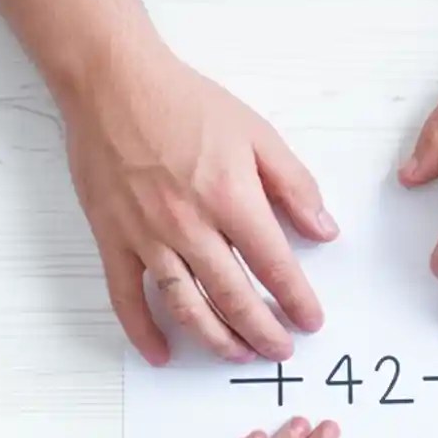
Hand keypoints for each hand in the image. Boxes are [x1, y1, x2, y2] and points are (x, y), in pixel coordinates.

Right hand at [61, 30, 338, 364]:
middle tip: (281, 349)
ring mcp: (148, 237)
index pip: (274, 265)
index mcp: (232, 198)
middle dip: (263, 331)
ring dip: (216, 339)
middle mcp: (190, 225)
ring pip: (186, 306)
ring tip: (239, 355)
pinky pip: (126, 297)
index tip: (311, 321)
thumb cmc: (184, 102)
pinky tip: (162, 354)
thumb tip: (324, 230)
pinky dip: (143, 331)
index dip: (297, 300)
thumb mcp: (256, 134)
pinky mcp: (113, 238)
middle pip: (234, 297)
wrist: (114, 83)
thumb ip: (294, 185)